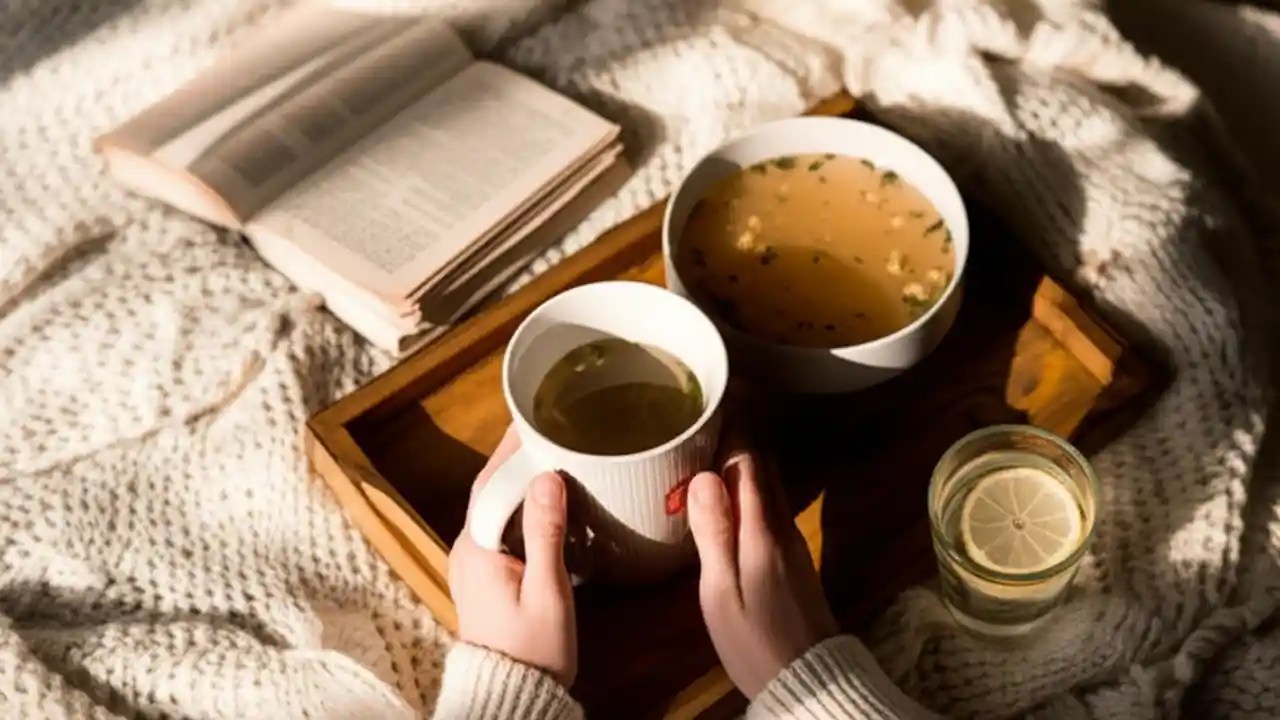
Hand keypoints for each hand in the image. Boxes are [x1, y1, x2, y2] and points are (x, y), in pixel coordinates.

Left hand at [449, 426, 576, 685]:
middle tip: (552, 426)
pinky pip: (503, 525)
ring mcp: (475, 563)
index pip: (489, 482)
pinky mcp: (488, 575)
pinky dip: (524, 504)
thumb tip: (548, 477)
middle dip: (518, 456)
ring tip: (555, 451)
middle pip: (490, 489)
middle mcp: (468, 550)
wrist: (514, 698)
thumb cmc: (533, 651)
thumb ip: (546, 533)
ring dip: (522, 478)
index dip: (512, 447)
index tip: (535, 417)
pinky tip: (550, 497)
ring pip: (497, 506)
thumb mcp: (548, 591)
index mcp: (477, 549)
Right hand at [687, 431, 836, 698]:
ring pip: (763, 484)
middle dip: (737, 432)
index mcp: (762, 527)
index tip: (716, 391)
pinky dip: (743, 486)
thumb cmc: (756, 639)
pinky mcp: (787, 558)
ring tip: (707, 439)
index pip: (749, 458)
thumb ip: (714, 532)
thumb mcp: (723, 589)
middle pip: (760, 465)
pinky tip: (723, 491)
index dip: (734, 423)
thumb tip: (705, 475)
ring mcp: (787, 540)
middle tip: (707, 406)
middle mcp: (780, 524)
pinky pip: (763, 504)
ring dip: (739, 459)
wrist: (807, 680)